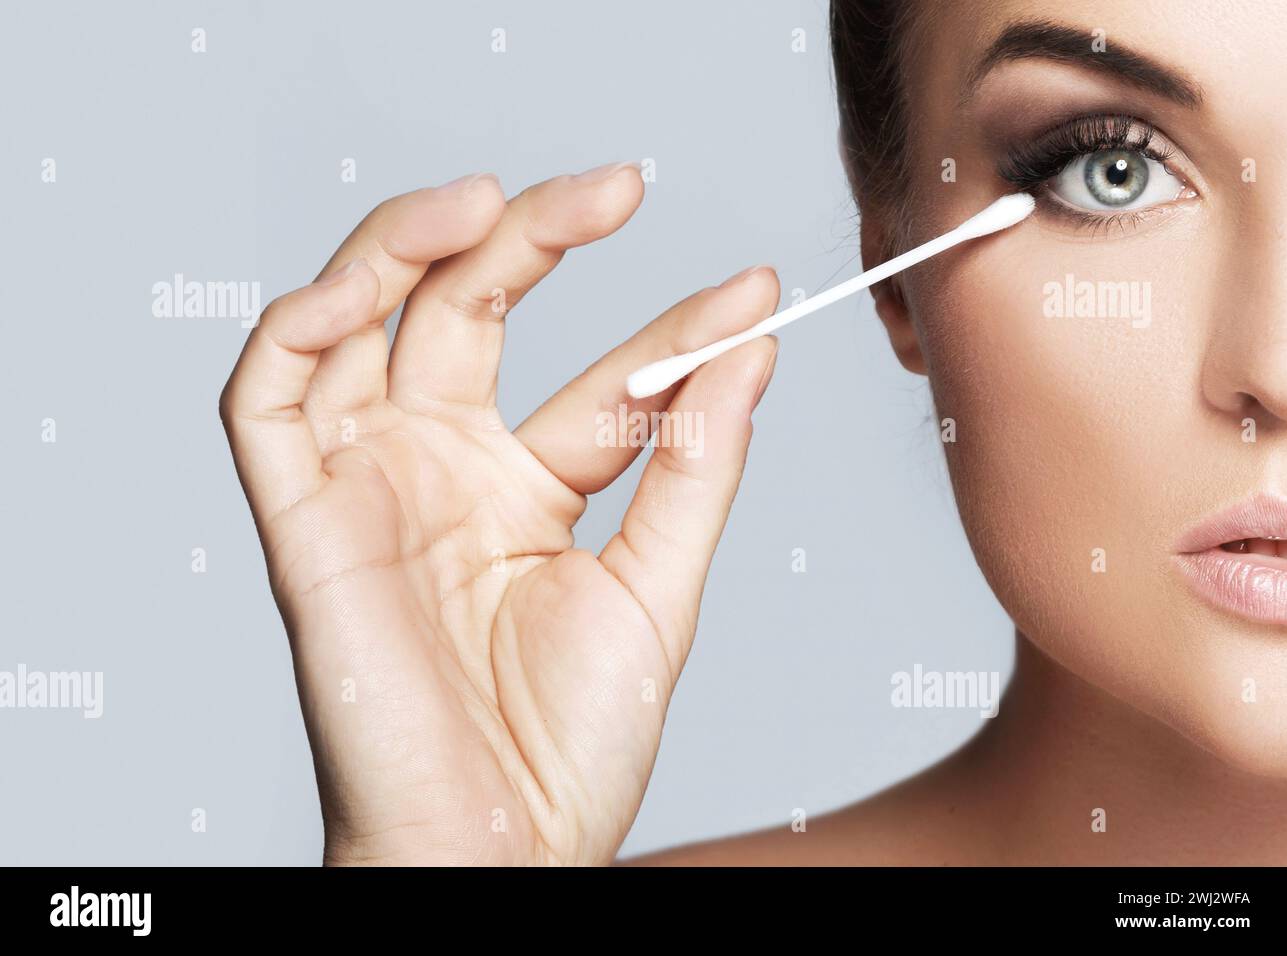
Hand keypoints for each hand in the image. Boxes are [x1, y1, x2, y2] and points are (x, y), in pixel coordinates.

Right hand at [220, 163, 778, 864]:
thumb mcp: (657, 587)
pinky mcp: (303, 521)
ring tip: (486, 198)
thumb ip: (693, 465)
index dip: (676, 330)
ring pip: (354, 323)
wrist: (497, 851)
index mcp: (525, 490)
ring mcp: (370, 487)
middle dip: (532, 234)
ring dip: (403, 244)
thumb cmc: (566, 746)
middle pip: (464, 310)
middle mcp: (442, 471)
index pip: (603, 378)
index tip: (754, 295)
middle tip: (619, 185)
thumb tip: (746, 350)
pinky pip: (264, 398)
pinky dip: (301, 324)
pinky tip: (371, 283)